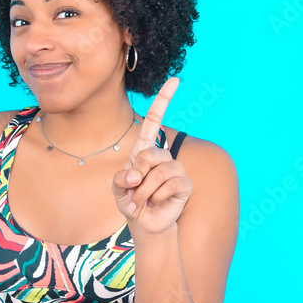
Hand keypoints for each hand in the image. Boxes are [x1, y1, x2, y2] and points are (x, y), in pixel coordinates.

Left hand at [111, 77, 191, 236]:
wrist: (144, 222)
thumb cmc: (130, 201)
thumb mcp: (117, 188)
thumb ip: (121, 179)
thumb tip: (137, 176)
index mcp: (145, 149)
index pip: (155, 120)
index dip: (164, 99)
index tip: (174, 80)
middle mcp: (163, 155)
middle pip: (148, 154)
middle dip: (136, 176)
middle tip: (134, 191)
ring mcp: (176, 168)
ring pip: (157, 172)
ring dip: (143, 192)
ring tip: (143, 200)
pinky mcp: (185, 184)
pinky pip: (168, 185)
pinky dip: (155, 198)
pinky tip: (155, 204)